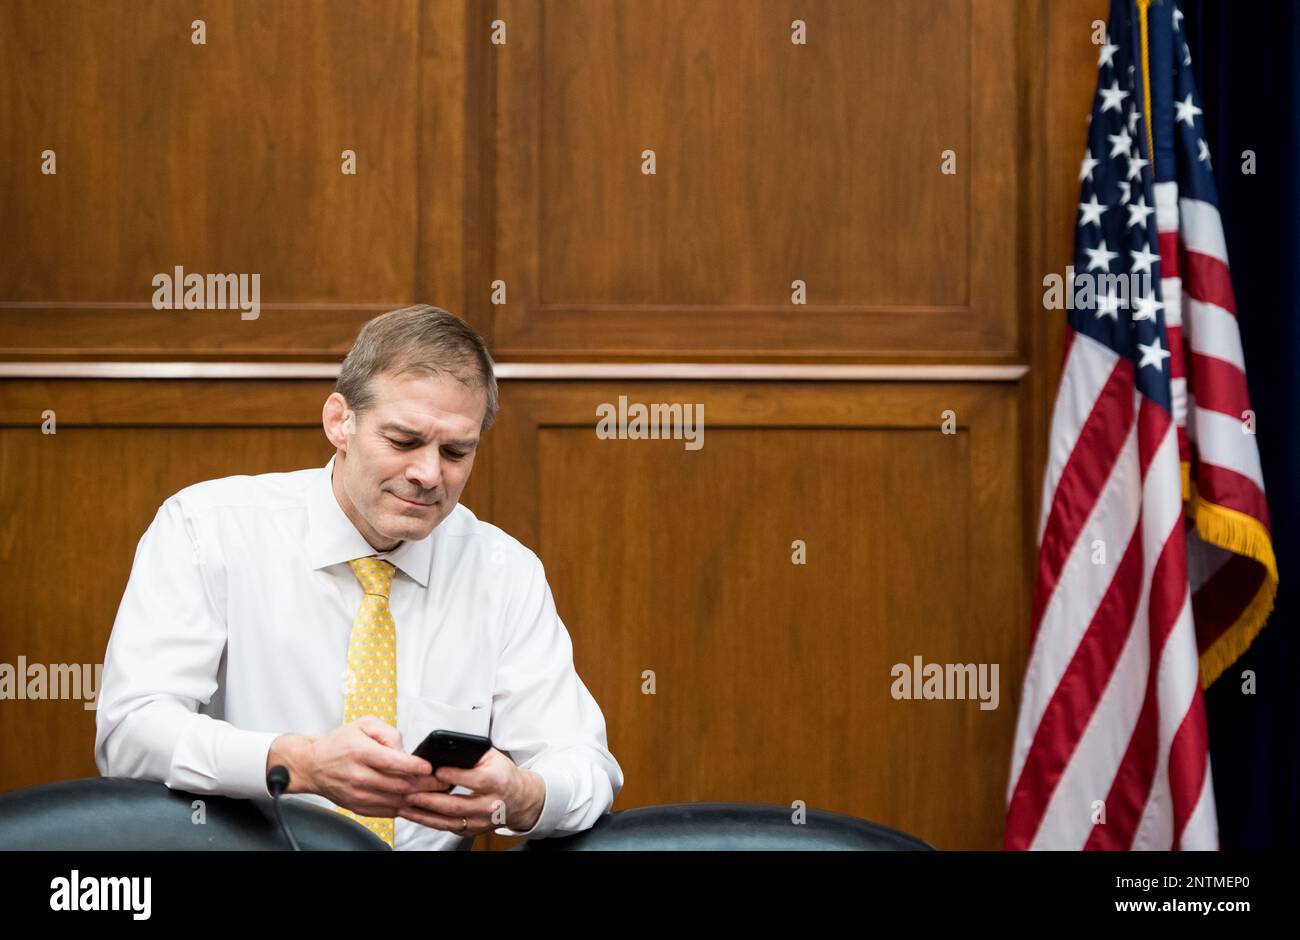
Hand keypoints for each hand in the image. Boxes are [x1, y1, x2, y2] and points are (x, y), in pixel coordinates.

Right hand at [267, 716, 448, 817]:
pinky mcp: (358, 806)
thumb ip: (388, 732)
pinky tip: (415, 802)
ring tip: (435, 793)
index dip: (415, 766)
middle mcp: (359, 776)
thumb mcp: (363, 724)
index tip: (430, 767)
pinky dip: (403, 808)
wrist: (311, 765)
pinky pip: (386, 811)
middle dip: (425, 784)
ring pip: (395, 801)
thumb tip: (404, 750)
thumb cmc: (338, 743)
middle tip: (443, 781)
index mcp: (361, 752)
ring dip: (418, 798)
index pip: (393, 763)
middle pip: (399, 785)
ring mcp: (358, 794)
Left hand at [398, 747, 544, 835]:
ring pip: (448, 822)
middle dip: (429, 800)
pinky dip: (428, 821)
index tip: (433, 771)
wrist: (519, 800)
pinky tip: (413, 814)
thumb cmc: (503, 774)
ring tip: (403, 806)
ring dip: (423, 815)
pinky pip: (446, 828)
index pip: (473, 780)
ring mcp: (480, 822)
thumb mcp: (493, 757)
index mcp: (497, 782)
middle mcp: (490, 805)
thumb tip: (443, 750)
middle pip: (456, 805)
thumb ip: (471, 753)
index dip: (452, 776)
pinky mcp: (471, 831)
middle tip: (408, 792)